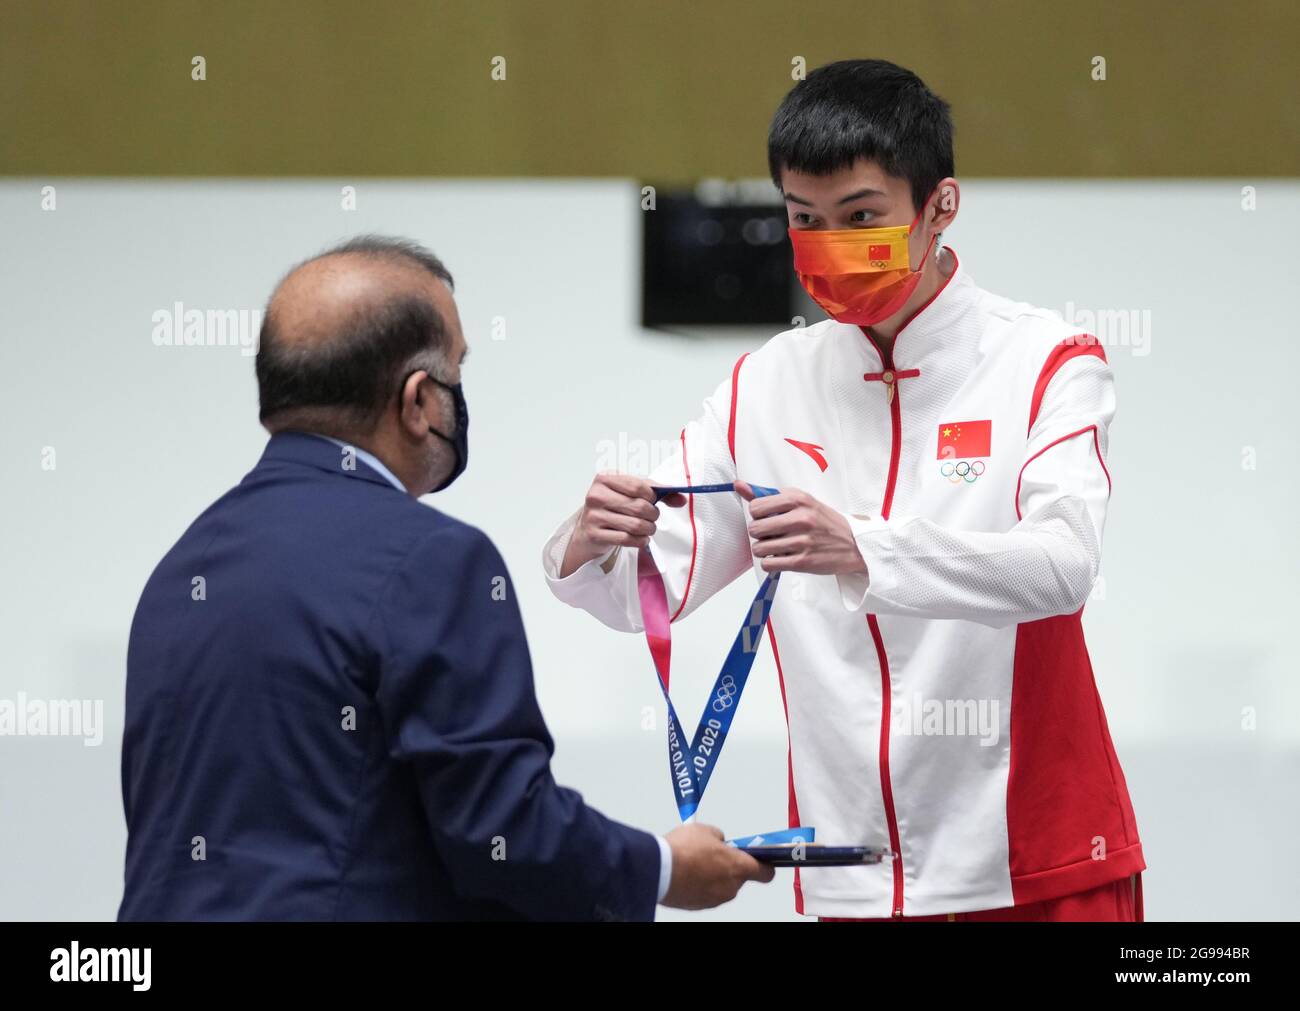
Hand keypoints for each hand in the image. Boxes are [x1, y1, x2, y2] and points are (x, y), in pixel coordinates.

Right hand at [559, 473, 686, 576]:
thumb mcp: (629, 493)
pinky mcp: (595, 534)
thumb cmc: (612, 507)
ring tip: (647, 528)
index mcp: (604, 479)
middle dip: (653, 515)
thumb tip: (682, 498)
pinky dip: (640, 541)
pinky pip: (627, 539)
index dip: (653, 496)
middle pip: (639, 507)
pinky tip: (640, 538)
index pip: (639, 486)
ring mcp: (594, 516)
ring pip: (635, 525)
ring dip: (648, 529)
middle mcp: (596, 495)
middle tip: (652, 518)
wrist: (587, 530)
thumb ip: (656, 492)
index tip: (653, 501)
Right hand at [661, 823, 774, 909]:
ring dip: (713, 876)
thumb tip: (719, 841)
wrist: (659, 869)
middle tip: (714, 854)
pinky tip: (687, 872)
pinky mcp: (698, 906)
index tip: (762, 860)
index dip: (765, 865)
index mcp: (738, 867)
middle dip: (729, 866)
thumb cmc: (683, 850)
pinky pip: (705, 893)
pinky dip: (700, 884)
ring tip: (695, 861)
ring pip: (721, 886)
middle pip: (739, 878)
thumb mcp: (705, 831)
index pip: (766, 873)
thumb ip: (718, 837)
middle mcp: (730, 887)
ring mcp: (714, 899)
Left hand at [736, 482, 868, 576]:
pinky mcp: (802, 561)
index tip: (768, 518)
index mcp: (798, 499)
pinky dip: (771, 562)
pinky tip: (782, 557)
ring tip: (778, 546)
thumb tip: (738, 485)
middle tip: (773, 534)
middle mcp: (800, 518)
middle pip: (754, 528)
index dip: (758, 515)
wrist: (854, 544)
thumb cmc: (824, 521)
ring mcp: (802, 541)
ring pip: (759, 548)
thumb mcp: (801, 501)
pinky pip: (768, 564)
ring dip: (765, 549)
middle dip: (760, 534)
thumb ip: (769, 495)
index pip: (755, 507)